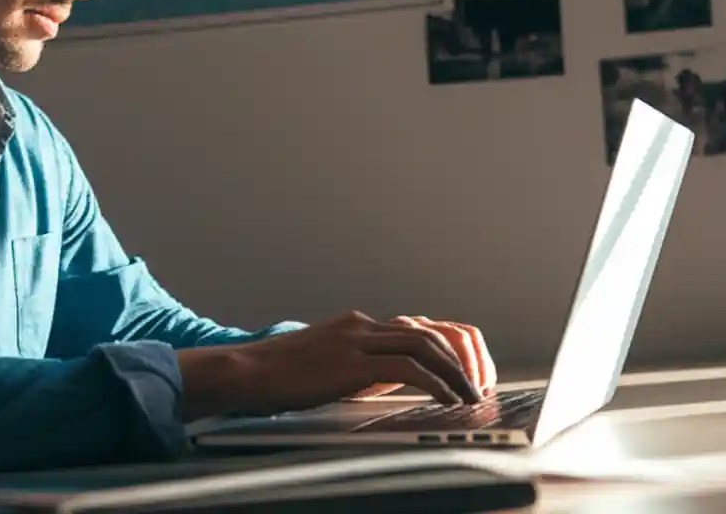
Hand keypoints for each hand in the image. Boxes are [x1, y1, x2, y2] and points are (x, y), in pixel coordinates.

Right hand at [177, 310, 485, 420]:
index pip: (422, 326)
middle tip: (479, 385)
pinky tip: (446, 400)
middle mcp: (363, 325)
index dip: (453, 347)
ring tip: (471, 395)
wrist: (246, 372)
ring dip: (456, 372)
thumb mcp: (329, 365)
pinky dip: (435, 383)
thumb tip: (398, 383)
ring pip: (426, 345)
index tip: (468, 373)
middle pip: (432, 331)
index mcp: (359, 325)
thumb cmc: (280, 375)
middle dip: (464, 358)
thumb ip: (362, 367)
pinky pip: (408, 369)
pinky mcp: (352, 362)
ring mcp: (357, 340)